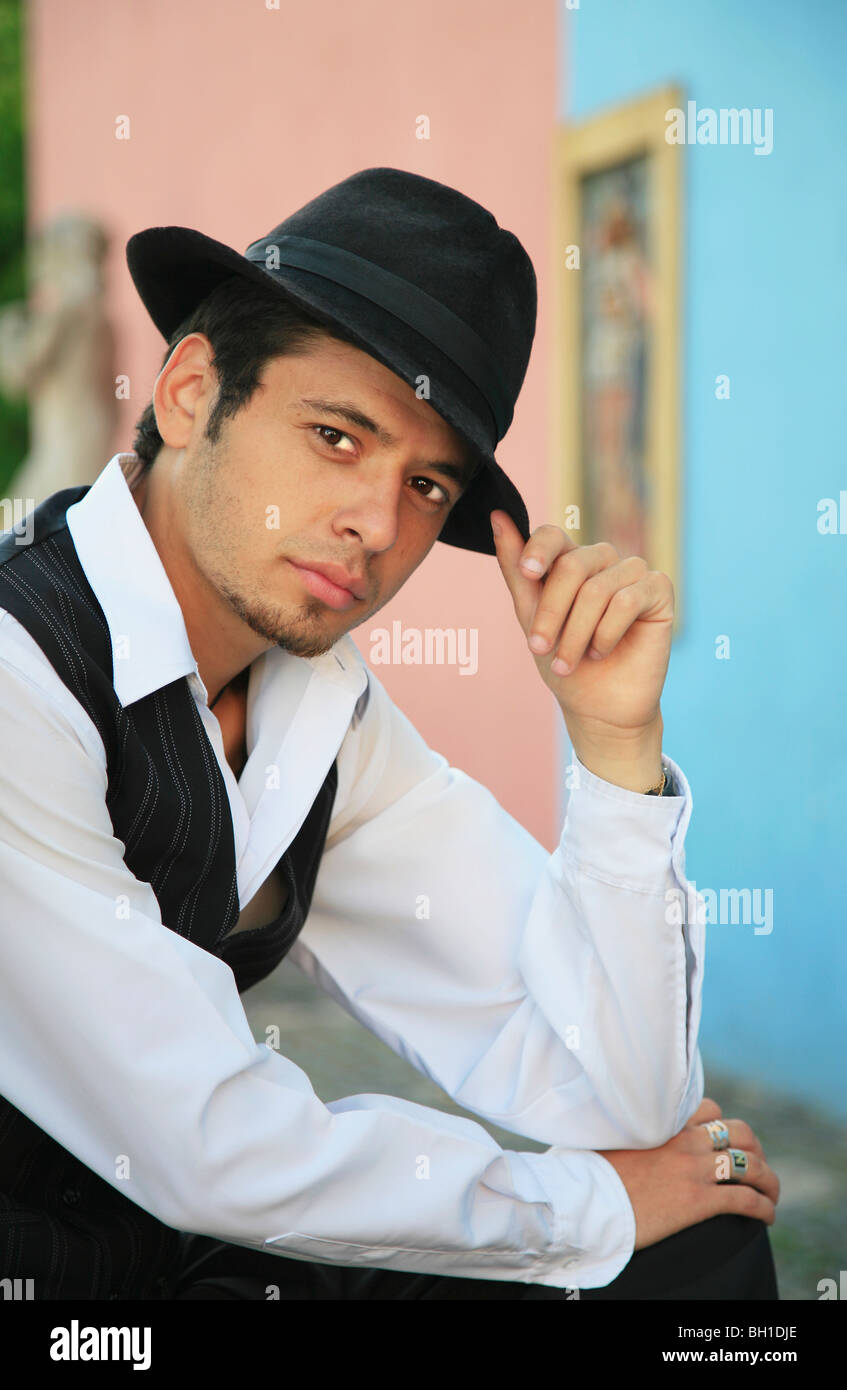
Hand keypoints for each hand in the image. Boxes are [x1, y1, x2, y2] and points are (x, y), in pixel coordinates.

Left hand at [490, 511, 673, 751]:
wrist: (598, 708)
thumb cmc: (565, 663)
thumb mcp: (531, 618)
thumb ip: (516, 571)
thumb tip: (497, 517)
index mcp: (570, 561)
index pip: (552, 535)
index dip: (538, 550)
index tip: (528, 574)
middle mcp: (602, 561)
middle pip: (572, 566)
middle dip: (551, 613)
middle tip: (540, 649)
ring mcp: (632, 572)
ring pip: (597, 589)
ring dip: (576, 633)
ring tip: (571, 662)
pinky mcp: (658, 589)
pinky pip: (627, 600)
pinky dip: (607, 633)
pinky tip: (602, 651)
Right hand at [597, 1098, 780, 1250]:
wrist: (588, 1199)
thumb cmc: (589, 1171)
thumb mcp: (609, 1136)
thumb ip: (627, 1129)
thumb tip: (615, 1129)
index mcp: (666, 1123)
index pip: (710, 1110)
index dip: (724, 1125)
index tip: (726, 1141)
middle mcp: (686, 1141)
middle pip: (740, 1133)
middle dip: (756, 1149)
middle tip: (757, 1165)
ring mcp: (694, 1170)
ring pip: (751, 1165)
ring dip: (768, 1179)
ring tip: (771, 1193)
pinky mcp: (698, 1201)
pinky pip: (746, 1199)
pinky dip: (764, 1206)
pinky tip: (767, 1216)